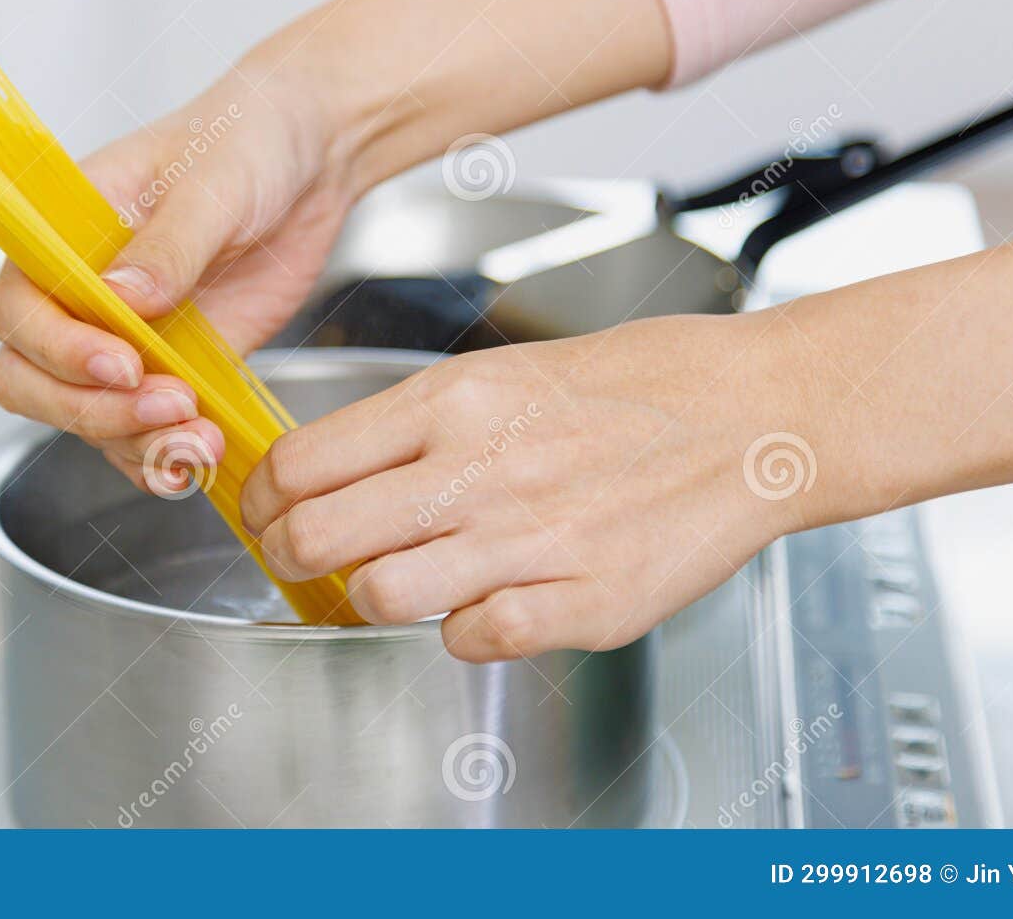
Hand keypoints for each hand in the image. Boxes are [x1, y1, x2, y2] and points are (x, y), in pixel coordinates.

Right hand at [0, 71, 357, 489]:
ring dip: (135, 441)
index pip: (20, 307)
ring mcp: (123, 337)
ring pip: (85, 417)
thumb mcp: (212, 182)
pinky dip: (163, 456)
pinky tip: (201, 457)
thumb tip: (119, 300)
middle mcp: (79, 292)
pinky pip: (141, 432)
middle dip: (94, 408)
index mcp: (63, 233)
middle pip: (33, 378)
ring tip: (200, 440)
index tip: (123, 361)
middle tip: (170, 404)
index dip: (58, 347)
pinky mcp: (172, 368)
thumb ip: (168, 244)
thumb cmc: (246, 141)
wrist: (310, 161)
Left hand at [240, 312, 832, 659]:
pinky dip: (464, 630)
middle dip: (289, 556)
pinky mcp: (582, 604)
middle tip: (303, 560)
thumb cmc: (635, 387)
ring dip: (370, 597)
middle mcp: (478, 468)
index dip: (261, 500)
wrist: (752, 416)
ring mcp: (529, 540)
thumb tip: (329, 474)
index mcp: (452, 401)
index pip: (299, 462)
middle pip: (316, 535)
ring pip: (379, 595)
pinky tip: (487, 600)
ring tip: (397, 580)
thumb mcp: (503, 372)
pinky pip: (470, 640)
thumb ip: (415, 425)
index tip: (263, 512)